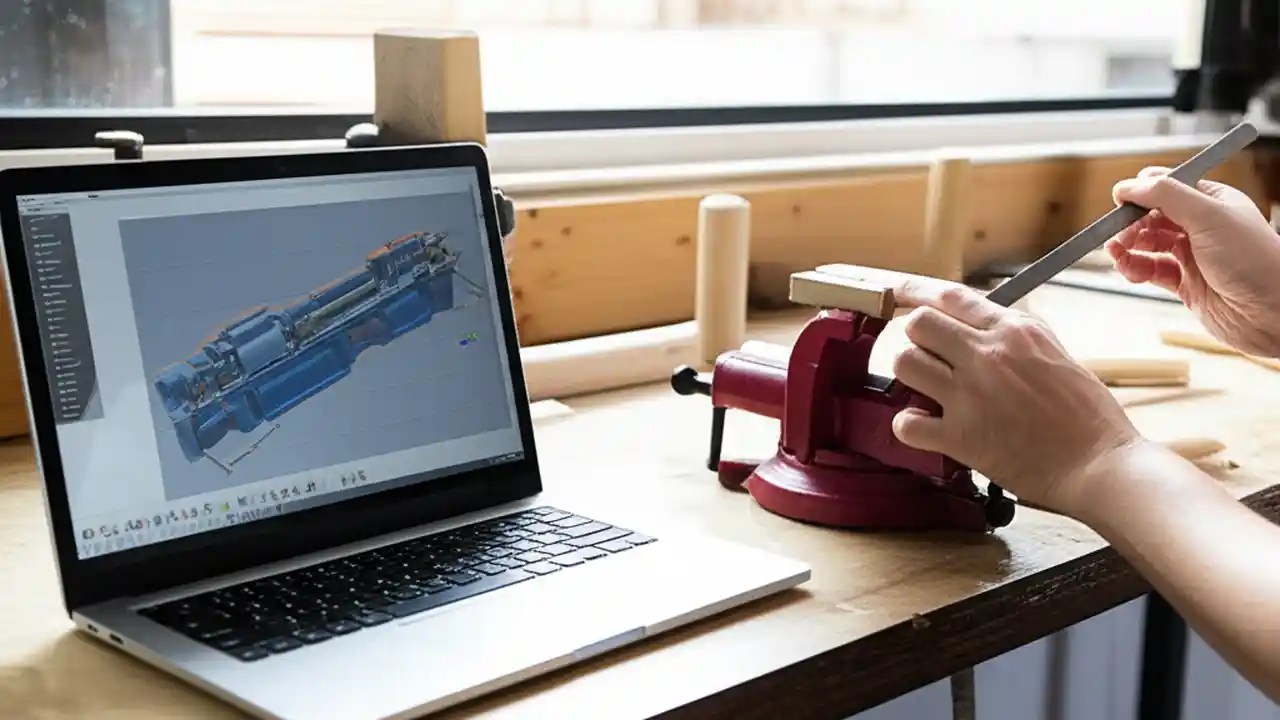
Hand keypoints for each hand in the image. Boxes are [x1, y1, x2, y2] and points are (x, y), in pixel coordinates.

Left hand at [887, 275, 1144, 515]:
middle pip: (919, 324)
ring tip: (927, 391)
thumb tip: (983, 324)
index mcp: (1015, 331)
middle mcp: (988, 355)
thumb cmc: (1088, 416)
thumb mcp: (1055, 354)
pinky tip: (925, 428)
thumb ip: (1016, 337)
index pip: (950, 296)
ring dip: (909, 377)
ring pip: (904, 362)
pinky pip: (906, 421)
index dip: (915, 291)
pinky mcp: (961, 436)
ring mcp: (971, 394)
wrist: (1101, 465)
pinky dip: (908, 426)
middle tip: (930, 359)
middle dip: (918, 340)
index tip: (896, 293)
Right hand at [1107, 169, 1279, 356]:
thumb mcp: (1208, 216)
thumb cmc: (1254, 261)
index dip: (1141, 192)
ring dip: (1128, 247)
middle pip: (1152, 216)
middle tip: (1116, 235)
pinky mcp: (1185, 284)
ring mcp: (1193, 256)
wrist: (1273, 313)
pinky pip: (1151, 271)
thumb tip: (1128, 185)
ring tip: (1116, 254)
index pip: (1167, 187)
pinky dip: (1135, 269)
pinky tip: (1129, 270)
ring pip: (1148, 245)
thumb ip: (1166, 195)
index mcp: (1212, 201)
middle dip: (1130, 224)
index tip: (1119, 201)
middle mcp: (1202, 226)